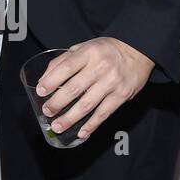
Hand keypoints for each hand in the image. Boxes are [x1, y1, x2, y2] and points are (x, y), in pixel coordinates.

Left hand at [37, 37, 154, 140]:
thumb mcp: (85, 47)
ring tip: (57, 126)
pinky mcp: (121, 95)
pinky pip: (104, 113)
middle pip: (75, 88)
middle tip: (47, 112)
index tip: (40, 91)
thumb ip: (65, 60)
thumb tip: (45, 78)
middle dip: (57, 102)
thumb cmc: (107, 50)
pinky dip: (92, 125)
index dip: (51, 80)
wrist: (139, 50)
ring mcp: (112, 83)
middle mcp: (100, 67)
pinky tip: (81, 133)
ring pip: (87, 104)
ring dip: (70, 118)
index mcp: (89, 53)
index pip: (66, 67)